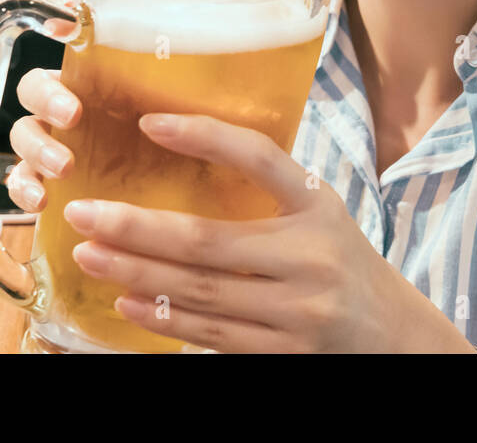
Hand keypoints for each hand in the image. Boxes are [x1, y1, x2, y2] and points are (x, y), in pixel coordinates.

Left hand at [62, 113, 474, 352]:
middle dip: (135, 227)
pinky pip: (211, 335)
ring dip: (135, 275)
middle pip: (206, 241)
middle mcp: (311, 256)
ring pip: (199, 292)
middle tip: (82, 213)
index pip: (258, 158)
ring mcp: (298, 311)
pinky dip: (164, 320)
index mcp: (318, 206)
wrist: (394, 335)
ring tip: (90, 256)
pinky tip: (127, 303)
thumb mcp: (319, 213)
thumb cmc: (342, 261)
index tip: (149, 123)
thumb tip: (183, 150)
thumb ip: (267, 190)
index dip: (204, 136)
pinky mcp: (285, 352)